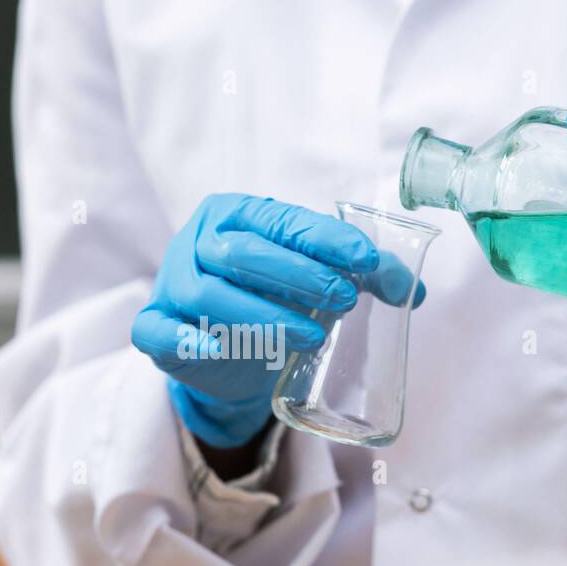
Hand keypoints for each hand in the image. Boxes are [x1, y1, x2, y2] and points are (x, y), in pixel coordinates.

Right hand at [133, 193, 390, 448]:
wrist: (222, 351)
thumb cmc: (269, 299)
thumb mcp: (314, 281)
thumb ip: (362, 276)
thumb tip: (411, 290)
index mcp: (233, 215)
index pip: (279, 221)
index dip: (323, 239)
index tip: (366, 260)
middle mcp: (197, 242)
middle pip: (243, 254)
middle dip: (299, 276)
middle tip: (345, 300)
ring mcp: (171, 284)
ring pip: (208, 295)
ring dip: (263, 316)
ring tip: (311, 337)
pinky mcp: (155, 328)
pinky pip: (160, 332)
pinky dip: (186, 341)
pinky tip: (216, 349)